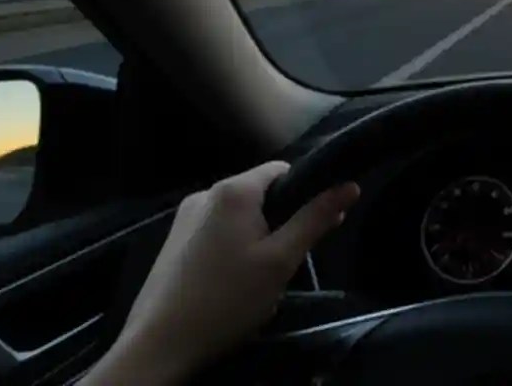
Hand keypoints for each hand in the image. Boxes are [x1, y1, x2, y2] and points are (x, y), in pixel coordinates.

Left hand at [82, 162, 359, 385]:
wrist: (161, 343)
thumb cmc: (229, 297)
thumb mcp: (282, 260)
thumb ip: (316, 219)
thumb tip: (350, 185)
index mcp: (234, 190)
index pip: (283, 169)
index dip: (305, 193)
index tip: (314, 227)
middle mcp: (206, 192)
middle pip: (260, 193)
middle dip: (280, 220)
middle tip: (287, 260)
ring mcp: (185, 216)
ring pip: (239, 215)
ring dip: (257, 235)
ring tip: (258, 275)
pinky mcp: (174, 240)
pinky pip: (217, 230)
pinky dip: (233, 246)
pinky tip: (231, 280)